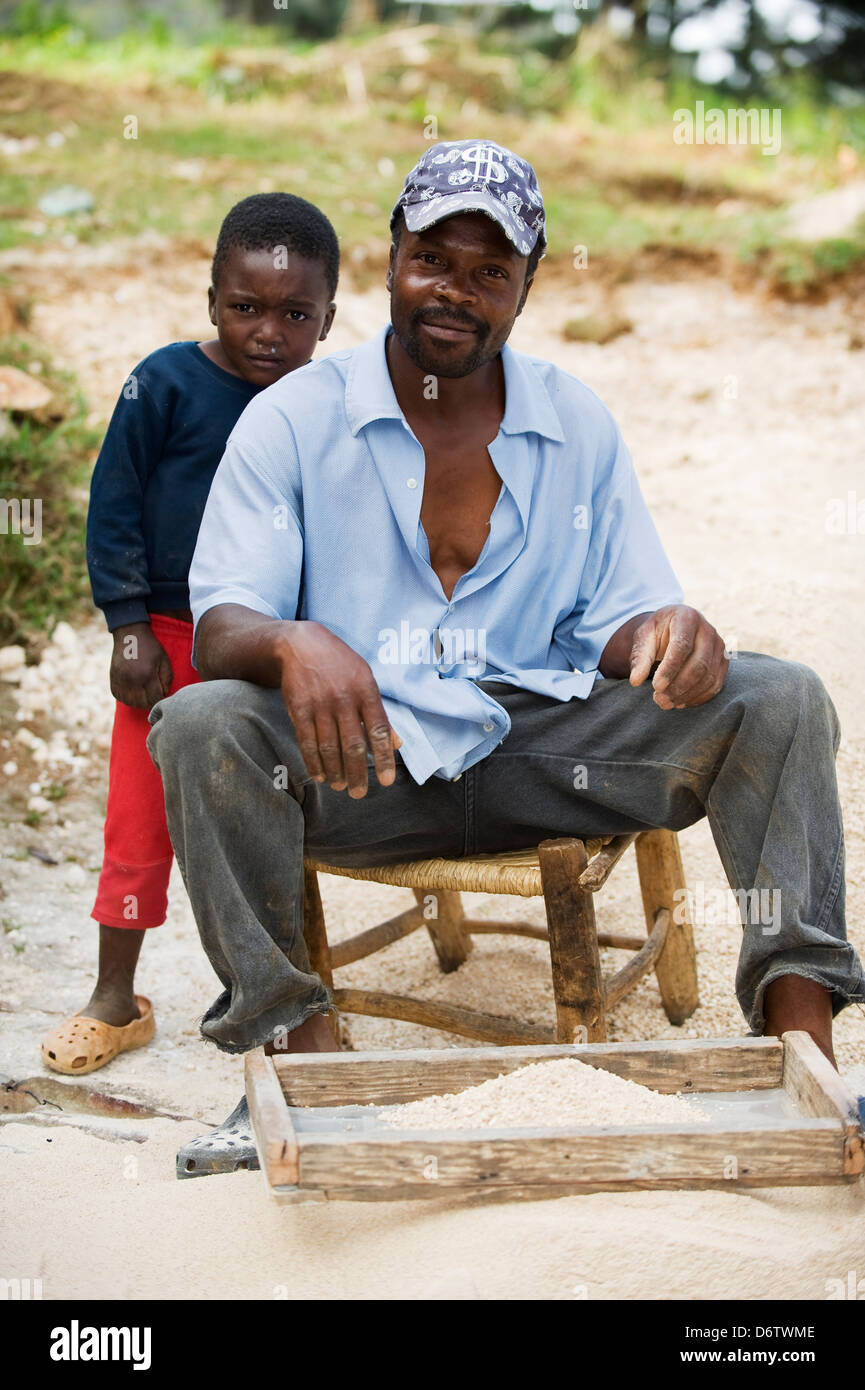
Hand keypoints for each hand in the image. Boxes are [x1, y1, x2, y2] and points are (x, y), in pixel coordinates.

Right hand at [110, 622, 172, 708]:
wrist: (129, 635)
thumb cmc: (150, 647)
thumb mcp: (164, 660)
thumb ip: (167, 680)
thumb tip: (164, 695)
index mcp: (147, 675)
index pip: (155, 699)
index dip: (161, 701)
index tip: (162, 696)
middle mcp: (132, 680)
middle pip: (143, 704)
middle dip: (151, 702)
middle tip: (154, 695)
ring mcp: (120, 681)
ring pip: (131, 703)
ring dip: (139, 702)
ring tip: (144, 694)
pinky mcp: (113, 680)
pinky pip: (120, 697)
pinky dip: (127, 698)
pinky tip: (134, 692)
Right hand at [276, 621, 400, 797]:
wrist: (301, 644)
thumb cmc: (340, 665)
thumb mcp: (366, 680)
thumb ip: (380, 713)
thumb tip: (396, 744)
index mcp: (366, 690)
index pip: (379, 731)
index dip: (384, 758)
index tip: (386, 781)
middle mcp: (344, 698)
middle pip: (353, 745)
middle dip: (358, 774)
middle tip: (359, 793)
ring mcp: (320, 704)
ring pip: (329, 747)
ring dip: (336, 772)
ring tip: (341, 786)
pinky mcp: (298, 708)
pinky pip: (307, 742)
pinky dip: (314, 762)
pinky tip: (320, 775)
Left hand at [629, 605, 728, 709]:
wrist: (676, 628)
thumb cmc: (658, 632)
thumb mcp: (644, 637)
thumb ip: (639, 657)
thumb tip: (635, 681)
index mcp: (687, 618)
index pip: (682, 646)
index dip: (669, 669)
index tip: (656, 686)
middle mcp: (708, 630)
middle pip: (700, 664)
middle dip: (679, 686)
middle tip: (659, 700)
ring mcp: (719, 647)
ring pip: (709, 677)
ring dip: (687, 695)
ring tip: (665, 703)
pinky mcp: (723, 662)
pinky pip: (716, 684)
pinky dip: (698, 697)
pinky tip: (680, 702)